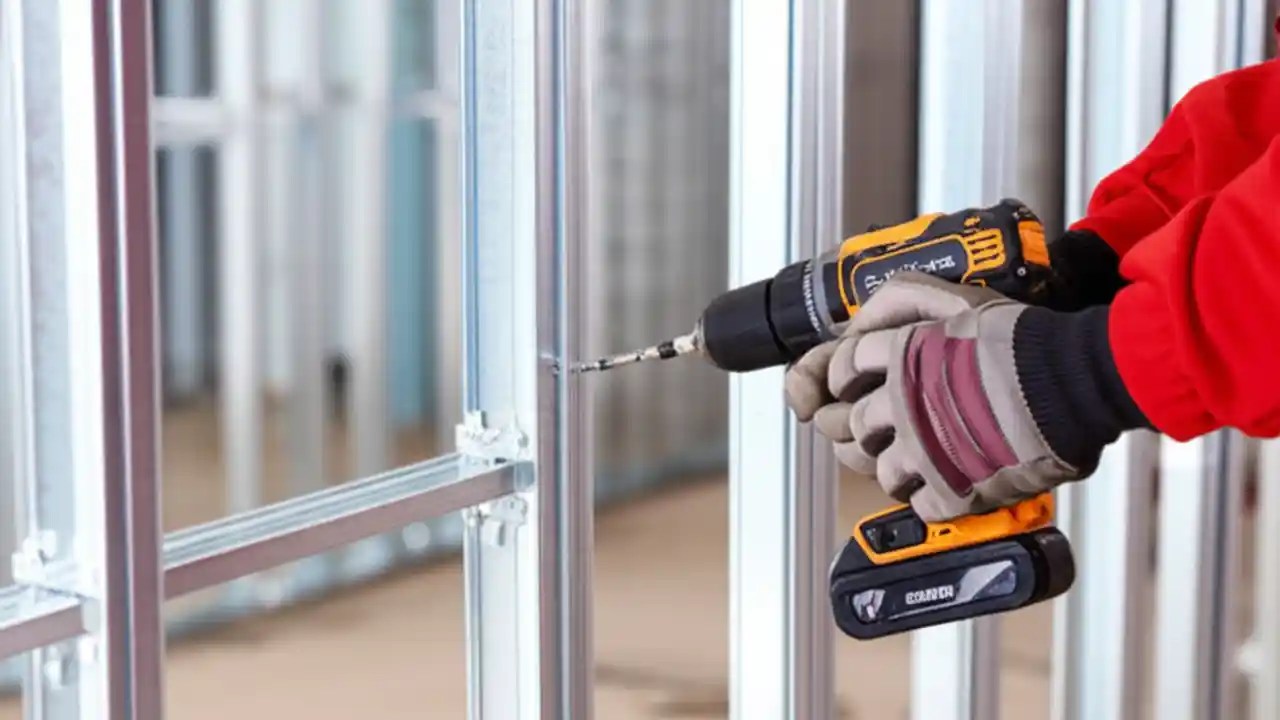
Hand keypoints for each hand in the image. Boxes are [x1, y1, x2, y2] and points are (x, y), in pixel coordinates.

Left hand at [786, 272, 1146, 520]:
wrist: (1074, 382)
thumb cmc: (1024, 340)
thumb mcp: (955, 298)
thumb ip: (900, 300)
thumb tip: (854, 325)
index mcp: (902, 355)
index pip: (840, 368)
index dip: (844, 377)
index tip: (851, 384)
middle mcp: (904, 402)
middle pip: (851, 424)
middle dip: (867, 426)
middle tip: (888, 425)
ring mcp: (924, 450)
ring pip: (880, 471)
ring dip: (898, 465)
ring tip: (924, 454)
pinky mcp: (951, 489)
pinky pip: (917, 503)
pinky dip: (931, 495)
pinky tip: (950, 475)